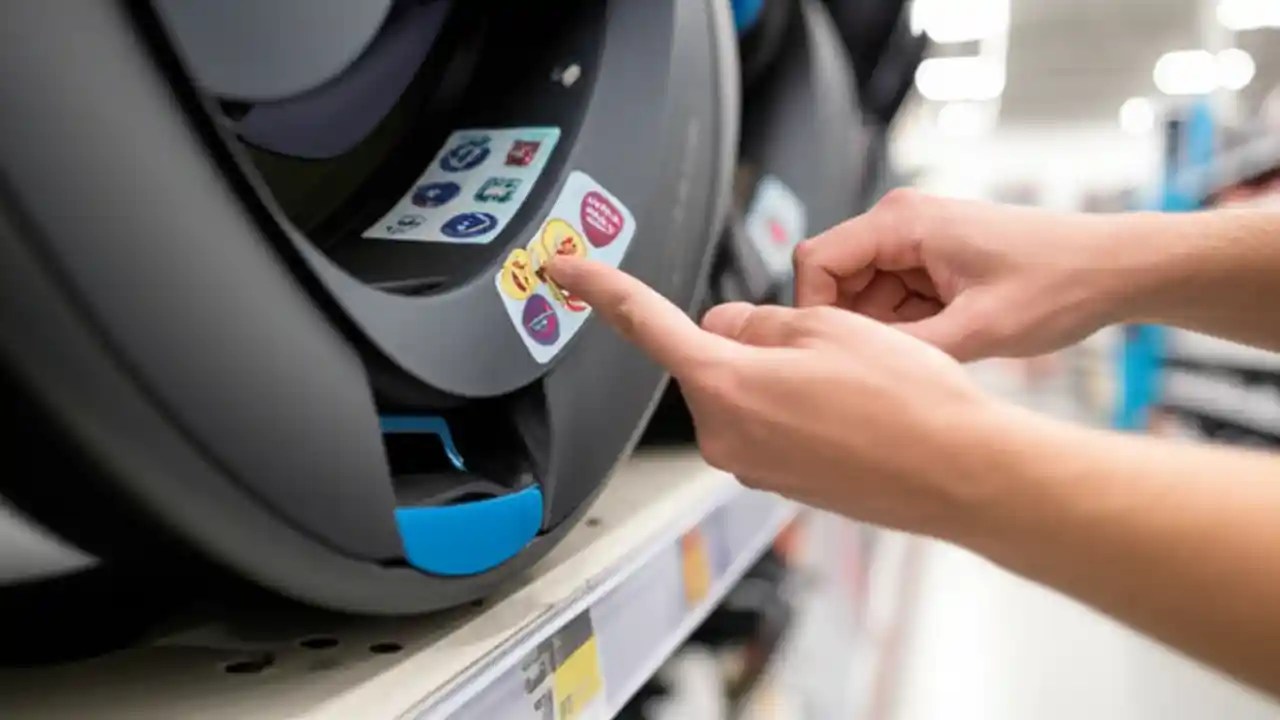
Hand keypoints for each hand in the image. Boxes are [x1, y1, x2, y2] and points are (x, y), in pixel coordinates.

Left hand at [548, 256, 1009, 533]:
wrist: (958, 472)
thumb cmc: (906, 403)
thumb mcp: (826, 327)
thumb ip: (758, 322)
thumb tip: (724, 328)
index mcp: (726, 385)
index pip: (644, 324)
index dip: (599, 289)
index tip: (564, 271)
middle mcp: (726, 435)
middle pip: (711, 360)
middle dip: (750, 341)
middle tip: (823, 345)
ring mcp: (752, 466)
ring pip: (745, 392)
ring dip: (780, 377)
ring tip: (849, 385)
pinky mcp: (779, 483)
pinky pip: (771, 425)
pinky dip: (798, 409)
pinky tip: (849, 412)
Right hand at [794, 189, 1129, 360]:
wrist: (1113, 269)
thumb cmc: (1060, 283)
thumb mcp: (978, 330)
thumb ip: (906, 347)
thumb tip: (850, 365)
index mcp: (902, 221)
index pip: (815, 261)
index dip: (813, 312)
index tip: (836, 354)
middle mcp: (901, 223)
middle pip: (833, 281)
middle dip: (851, 326)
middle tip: (886, 366)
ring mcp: (915, 243)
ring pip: (861, 296)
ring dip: (883, 331)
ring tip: (928, 355)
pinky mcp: (931, 262)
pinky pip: (891, 300)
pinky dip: (905, 329)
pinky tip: (942, 346)